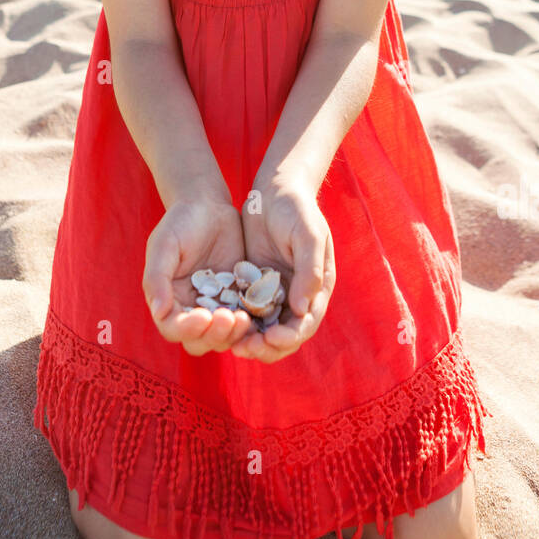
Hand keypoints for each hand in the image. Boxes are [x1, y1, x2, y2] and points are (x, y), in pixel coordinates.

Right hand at [143, 196, 254, 355]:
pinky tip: (260, 311)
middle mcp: (191, 309)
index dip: (186, 329)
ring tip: (245, 317)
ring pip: (224, 335)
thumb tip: (159, 312)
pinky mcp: (238, 298)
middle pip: (200, 340)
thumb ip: (157, 278)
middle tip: (230, 318)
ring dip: (234, 333)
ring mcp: (216, 305)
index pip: (173, 328)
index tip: (203, 317)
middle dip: (214, 335)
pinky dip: (252, 321)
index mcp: (168, 300)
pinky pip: (245, 317)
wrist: (208, 205)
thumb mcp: (164, 245)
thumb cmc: (179, 222)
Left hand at [234, 181, 335, 363]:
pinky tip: (221, 325)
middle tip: (244, 349)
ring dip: (251, 341)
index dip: (289, 337)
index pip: (305, 324)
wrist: (275, 189)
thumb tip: (303, 309)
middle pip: (284, 334)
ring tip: (232, 345)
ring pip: (264, 328)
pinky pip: (246, 311)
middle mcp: (298, 295)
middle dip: (267, 347)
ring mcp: (275, 292)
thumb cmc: (297, 208)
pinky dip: (237, 322)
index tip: (270, 339)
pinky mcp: (254, 285)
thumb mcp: (309, 235)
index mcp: (317, 287)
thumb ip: (309, 271)